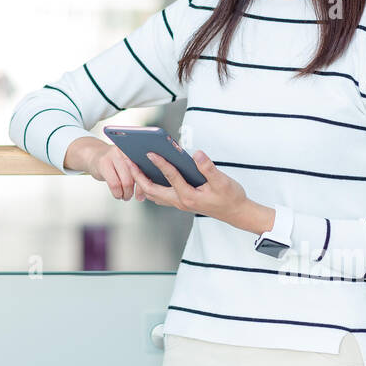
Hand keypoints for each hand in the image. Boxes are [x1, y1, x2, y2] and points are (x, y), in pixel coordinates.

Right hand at [85, 141, 145, 201]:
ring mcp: (114, 156)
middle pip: (136, 176)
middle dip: (136, 190)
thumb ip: (137, 173)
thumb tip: (148, 189)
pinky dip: (117, 193)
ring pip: (126, 181)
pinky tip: (117, 194)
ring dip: (126, 193)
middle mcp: (125, 152)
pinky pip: (114, 184)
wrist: (93, 155)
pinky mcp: (104, 163)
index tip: (145, 193)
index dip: (146, 183)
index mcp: (134, 151)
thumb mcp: (127, 164)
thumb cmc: (112, 162)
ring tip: (125, 196)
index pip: (144, 169)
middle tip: (135, 197)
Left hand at [129, 149, 255, 230]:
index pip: (170, 177)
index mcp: (189, 196)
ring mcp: (179, 202)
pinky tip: (148, 174)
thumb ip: (208, 168)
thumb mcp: (222, 181)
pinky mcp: (181, 201)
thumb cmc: (230, 197)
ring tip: (133, 166)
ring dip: (142, 181)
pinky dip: (150, 185)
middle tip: (128, 160)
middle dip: (138, 175)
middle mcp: (180, 201)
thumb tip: (196, 153)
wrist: (236, 213)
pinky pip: (160, 195)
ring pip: (154, 194)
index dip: (160, 163)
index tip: (149, 152)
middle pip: (152, 189)